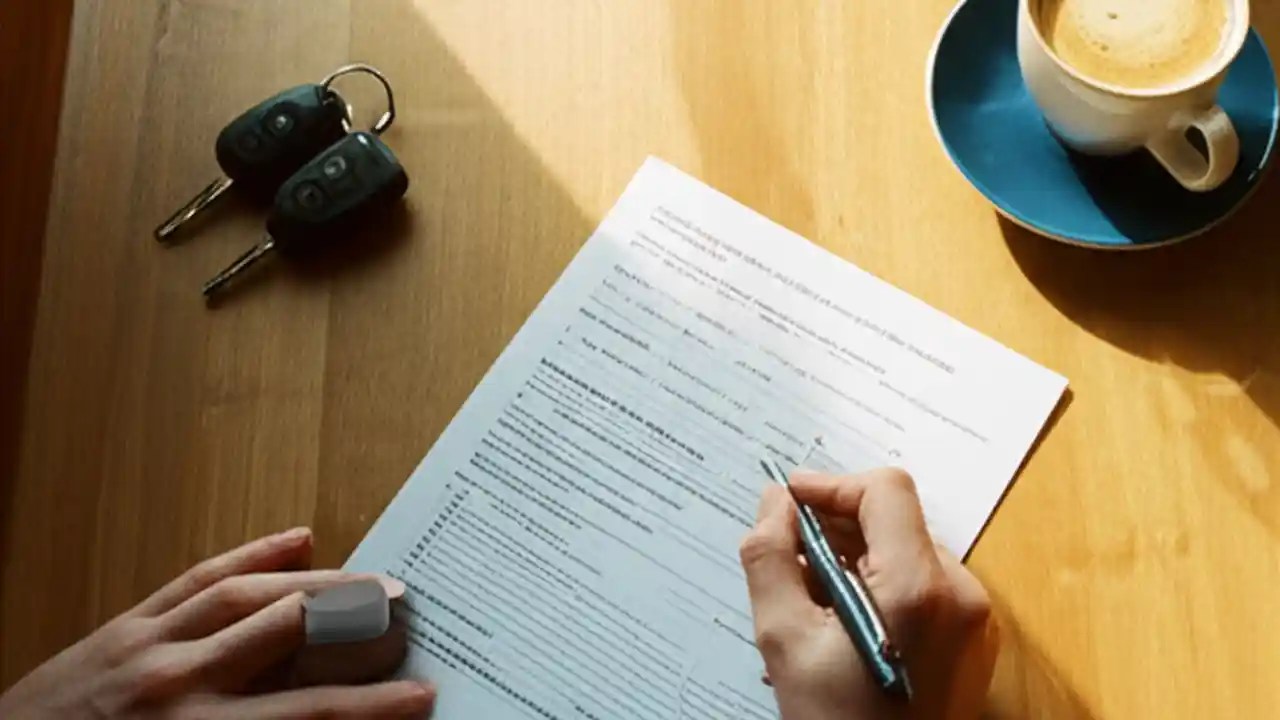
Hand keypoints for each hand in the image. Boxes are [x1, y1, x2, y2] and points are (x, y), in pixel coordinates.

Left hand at [0, 528, 434, 718]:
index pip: (309, 713)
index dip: (374, 706)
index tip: (421, 694)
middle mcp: (178, 682)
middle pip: (285, 630)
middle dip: (351, 613)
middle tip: (403, 602)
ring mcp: (149, 645)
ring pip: (246, 594)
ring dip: (313, 579)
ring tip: (365, 573)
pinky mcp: (124, 626)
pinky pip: (195, 578)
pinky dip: (249, 556)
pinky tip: (293, 540)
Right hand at [740, 469, 995, 719]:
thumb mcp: (783, 640)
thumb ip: (771, 558)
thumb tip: (775, 502)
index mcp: (918, 588)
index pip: (883, 491)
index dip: (830, 486)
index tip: (788, 501)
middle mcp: (961, 594)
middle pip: (895, 520)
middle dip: (836, 529)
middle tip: (786, 557)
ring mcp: (976, 618)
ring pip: (907, 552)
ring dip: (855, 560)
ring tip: (809, 602)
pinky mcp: (975, 639)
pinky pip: (925, 586)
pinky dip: (881, 587)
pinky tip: (842, 624)